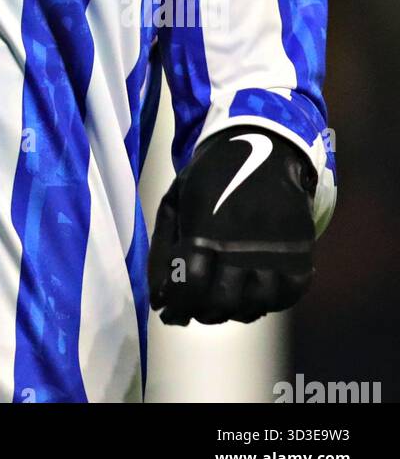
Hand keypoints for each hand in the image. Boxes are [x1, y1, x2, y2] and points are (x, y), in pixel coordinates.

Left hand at [148, 126, 316, 325]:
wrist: (265, 146)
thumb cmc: (212, 176)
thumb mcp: (176, 199)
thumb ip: (163, 248)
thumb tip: (157, 298)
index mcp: (206, 230)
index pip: (191, 288)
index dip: (177, 306)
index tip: (170, 311)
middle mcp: (242, 247)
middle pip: (220, 305)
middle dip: (201, 312)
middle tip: (195, 306)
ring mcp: (275, 255)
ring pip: (252, 308)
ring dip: (233, 310)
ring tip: (223, 297)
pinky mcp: (300, 257)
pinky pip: (284, 300)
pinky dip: (266, 302)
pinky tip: (252, 289)